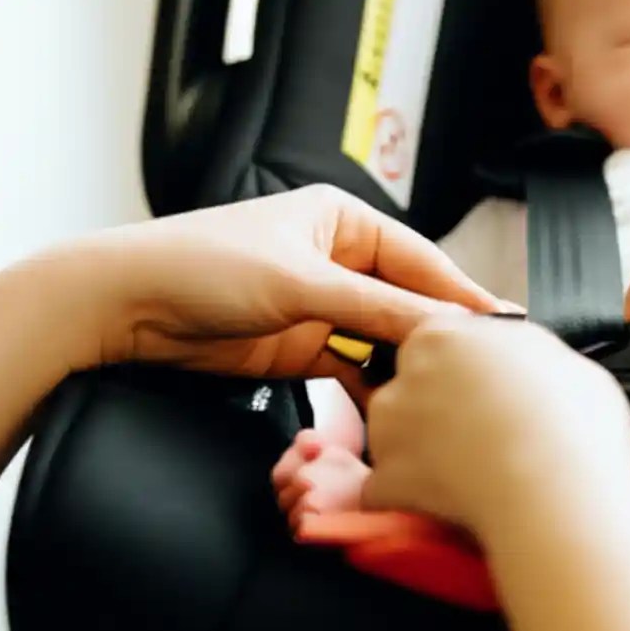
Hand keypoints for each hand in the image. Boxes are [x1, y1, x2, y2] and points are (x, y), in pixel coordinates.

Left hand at [63, 185, 502, 391]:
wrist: (127, 307)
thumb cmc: (202, 265)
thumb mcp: (302, 281)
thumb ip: (379, 308)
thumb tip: (444, 328)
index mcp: (345, 222)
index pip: (421, 262)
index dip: (462, 298)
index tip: (503, 329)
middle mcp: (341, 262)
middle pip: (409, 304)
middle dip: (439, 338)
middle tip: (483, 371)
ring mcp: (325, 308)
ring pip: (387, 342)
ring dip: (409, 368)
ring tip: (448, 395)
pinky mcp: (307, 348)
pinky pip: (357, 371)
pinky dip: (377, 390)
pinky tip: (400, 408)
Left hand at [360, 315, 629, 538]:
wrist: (554, 493)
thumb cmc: (572, 423)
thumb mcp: (567, 364)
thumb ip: (530, 356)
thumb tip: (530, 368)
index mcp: (448, 334)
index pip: (441, 339)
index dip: (467, 369)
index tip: (490, 391)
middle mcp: (408, 372)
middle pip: (416, 386)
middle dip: (440, 408)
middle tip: (486, 434)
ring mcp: (389, 428)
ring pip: (399, 437)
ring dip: (425, 454)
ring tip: (475, 475)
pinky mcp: (384, 481)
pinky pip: (395, 490)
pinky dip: (416, 501)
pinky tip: (455, 507)